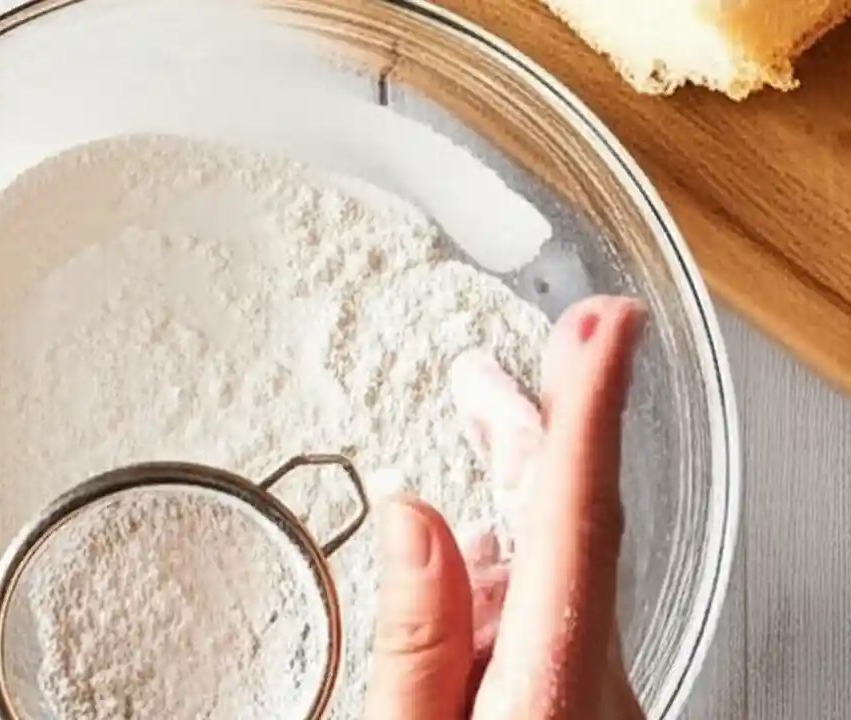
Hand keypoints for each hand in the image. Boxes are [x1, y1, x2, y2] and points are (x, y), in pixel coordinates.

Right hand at [364, 296, 647, 718]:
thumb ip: (415, 645)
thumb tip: (413, 520)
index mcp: (553, 685)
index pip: (576, 520)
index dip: (590, 411)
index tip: (608, 328)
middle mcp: (594, 680)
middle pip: (575, 524)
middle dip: (543, 421)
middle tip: (512, 351)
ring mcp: (595, 690)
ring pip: (567, 556)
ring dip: (525, 473)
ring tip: (487, 403)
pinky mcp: (580, 699)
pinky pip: (558, 598)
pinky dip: (518, 543)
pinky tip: (483, 526)